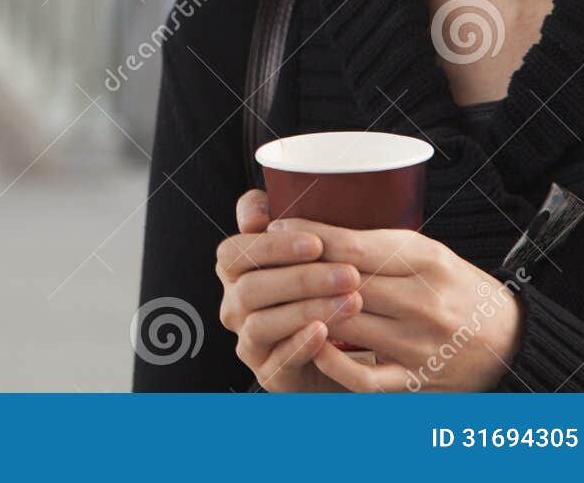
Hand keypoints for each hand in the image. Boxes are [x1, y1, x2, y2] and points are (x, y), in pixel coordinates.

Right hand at [215, 191, 364, 391]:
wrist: (347, 346)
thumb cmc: (323, 287)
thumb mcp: (308, 250)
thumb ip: (283, 222)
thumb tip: (258, 209)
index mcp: (236, 271)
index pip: (232, 253)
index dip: (270, 247)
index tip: (315, 243)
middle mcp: (234, 307)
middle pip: (250, 288)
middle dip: (302, 279)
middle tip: (349, 274)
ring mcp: (250, 343)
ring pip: (262, 324)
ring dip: (307, 310)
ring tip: (351, 301)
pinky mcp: (270, 375)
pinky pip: (278, 362)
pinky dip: (300, 345)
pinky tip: (325, 332)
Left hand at [279, 219, 523, 391]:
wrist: (511, 340)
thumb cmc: (458, 288)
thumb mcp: (428, 252)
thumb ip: (379, 243)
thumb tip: (315, 229)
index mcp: (427, 261)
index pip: (355, 246)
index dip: (310, 236)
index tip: (278, 225)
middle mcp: (424, 302)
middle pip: (344, 284)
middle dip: (299, 273)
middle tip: (266, 263)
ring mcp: (418, 345)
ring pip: (345, 325)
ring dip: (308, 313)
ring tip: (279, 299)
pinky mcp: (415, 381)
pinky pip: (363, 377)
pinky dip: (332, 361)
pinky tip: (312, 343)